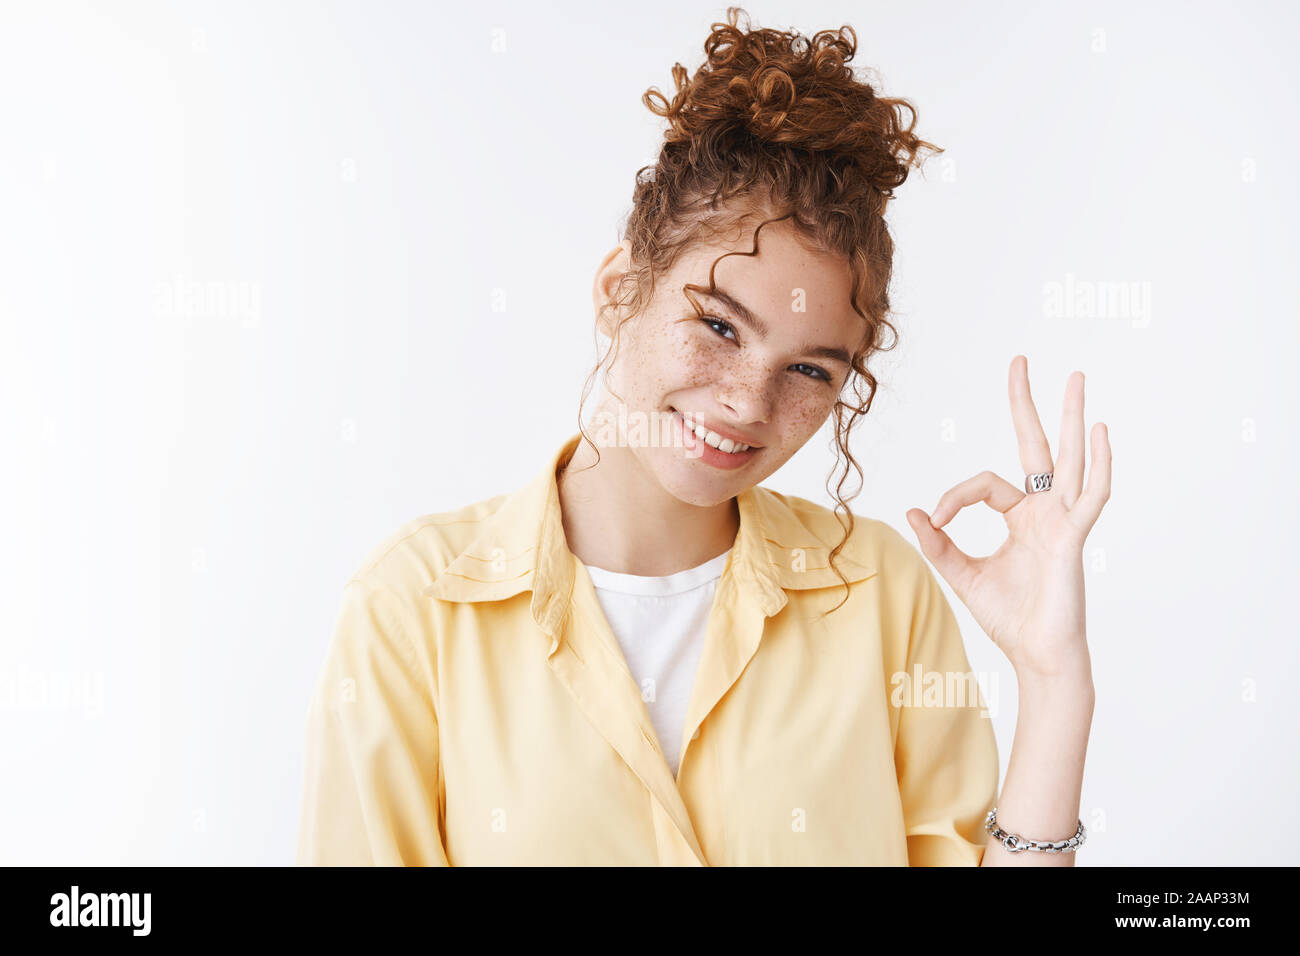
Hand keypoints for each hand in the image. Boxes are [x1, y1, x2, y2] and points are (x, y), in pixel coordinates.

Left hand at [905, 355, 1110, 680]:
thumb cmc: (1008, 617)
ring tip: (1074, 377)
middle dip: (1027, 403)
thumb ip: (938, 545)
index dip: (953, 496)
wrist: (1037, 654)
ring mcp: (1064, 521)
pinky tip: (1098, 431)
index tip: (933, 522)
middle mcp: (1044, 511)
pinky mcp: (1075, 537)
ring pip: (1070, 459)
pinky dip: (1100, 464)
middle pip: (1038, 446)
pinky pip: (1093, 495)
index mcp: (1020, 517)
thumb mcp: (962, 575)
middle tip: (1018, 360)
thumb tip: (912, 513)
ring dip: (1071, 416)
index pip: (983, 484)